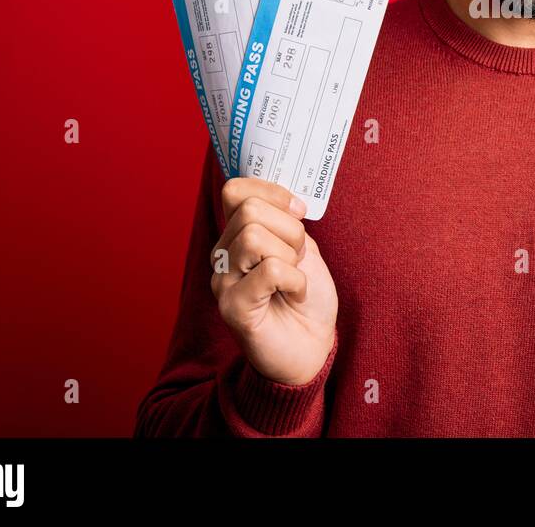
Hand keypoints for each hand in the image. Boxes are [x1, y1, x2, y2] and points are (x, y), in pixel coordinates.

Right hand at [210, 177, 337, 385]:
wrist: (312, 344)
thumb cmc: (305, 296)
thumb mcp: (300, 247)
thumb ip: (285, 221)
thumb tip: (287, 199)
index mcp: (236, 236)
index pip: (235, 190)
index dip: (272, 192)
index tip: (299, 212)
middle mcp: (222, 256)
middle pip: (249, 210)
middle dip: (290, 230)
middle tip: (298, 259)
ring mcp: (223, 281)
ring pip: (255, 237)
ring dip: (291, 256)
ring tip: (293, 278)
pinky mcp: (232, 307)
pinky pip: (270, 270)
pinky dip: (295, 280)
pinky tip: (294, 295)